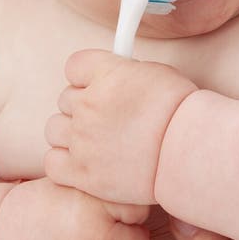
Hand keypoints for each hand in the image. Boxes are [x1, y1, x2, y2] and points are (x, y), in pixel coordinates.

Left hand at [44, 49, 197, 203]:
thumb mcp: (152, 72)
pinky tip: (84, 160)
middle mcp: (88, 104)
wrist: (186, 151)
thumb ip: (122, 72)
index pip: (74, 66)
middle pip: (65, 99)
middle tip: (106, 116)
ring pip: (54, 129)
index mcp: (104, 73)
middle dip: (82, 106)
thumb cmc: (178, 110)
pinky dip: (63, 162)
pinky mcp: (83, 173)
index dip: (86, 76)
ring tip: (94, 140)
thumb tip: (113, 74)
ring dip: (70, 133)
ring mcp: (82, 140)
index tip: (97, 83)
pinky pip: (52, 162)